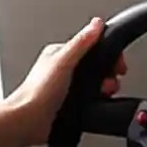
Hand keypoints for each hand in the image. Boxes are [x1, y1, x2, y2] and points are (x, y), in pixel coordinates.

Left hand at [3, 17, 126, 146]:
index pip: (92, 46)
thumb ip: (82, 42)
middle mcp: (62, 69)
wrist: (28, 122)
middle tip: (108, 83)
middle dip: (108, 75)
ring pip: (95, 84)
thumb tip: (96, 24)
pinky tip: (95, 104)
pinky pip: (90, 100)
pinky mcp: (69, 104)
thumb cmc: (38, 92)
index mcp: (60, 53)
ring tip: (103, 94)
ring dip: (104, 90)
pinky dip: (97, 102)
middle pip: (96, 66)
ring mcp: (66, 87)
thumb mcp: (64, 61)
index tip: (118, 65)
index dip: (108, 55)